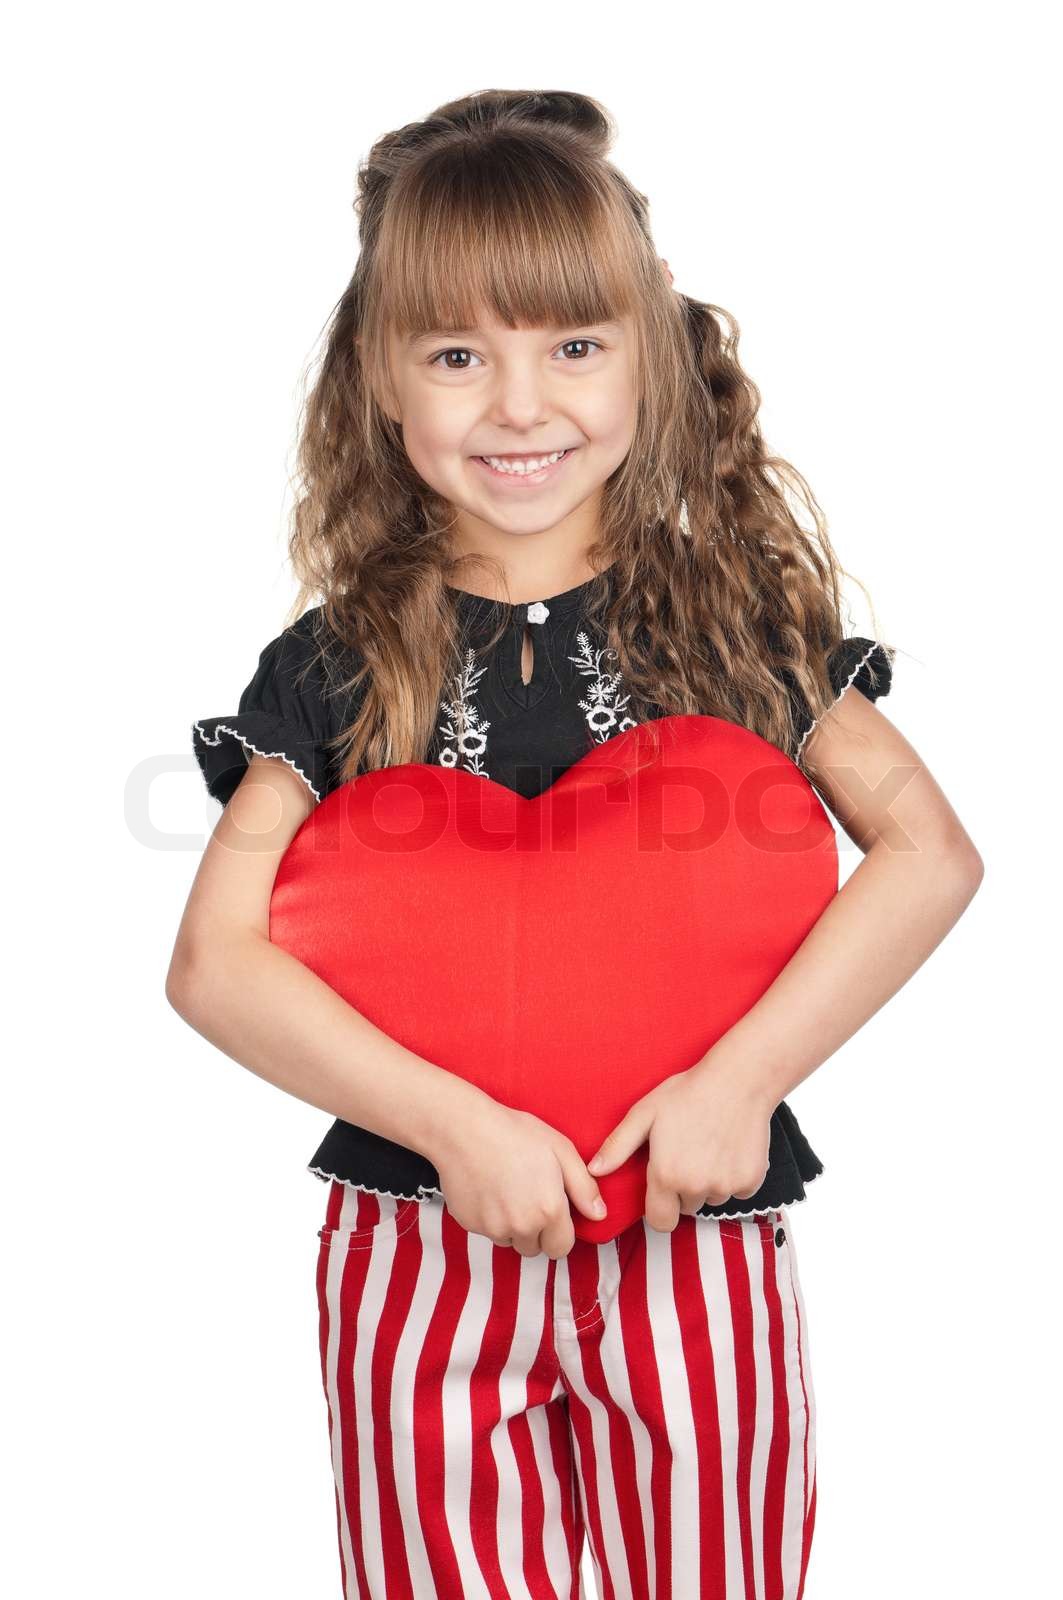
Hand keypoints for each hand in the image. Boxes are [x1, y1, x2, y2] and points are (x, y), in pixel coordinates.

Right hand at [431, 1099, 607, 1258]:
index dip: (559, 1231)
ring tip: (507, 1189)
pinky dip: (489, 1217)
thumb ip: (584, 1187)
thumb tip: (599, 1215)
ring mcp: (492, 1228)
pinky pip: (486, 1231)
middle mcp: (521, 1226)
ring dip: (512, 1226)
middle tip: (528, 1196)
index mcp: (548, 1211)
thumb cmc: (514, 1133)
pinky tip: (488, 1188)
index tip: (552, 1210)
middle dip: (535, 1231)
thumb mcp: (560, 1150)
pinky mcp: (469, 1224)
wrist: (463, 1129)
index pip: (561, 1248)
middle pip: (534, 1248)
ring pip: (510, 1240)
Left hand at [586, 1053, 774, 1231]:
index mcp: (667, 1176)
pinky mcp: (752, 1182)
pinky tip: (729, 1147)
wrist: (738, 1080)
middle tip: (688, 1153)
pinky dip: (735, 1175)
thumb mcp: (644, 1114)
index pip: (660, 1222)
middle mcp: (697, 1188)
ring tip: (709, 1145)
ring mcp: (727, 1186)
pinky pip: (739, 1190)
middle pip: (687, 1208)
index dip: (659, 1207)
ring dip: (710, 1181)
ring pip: (712, 1197)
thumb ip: (617, 1147)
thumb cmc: (687, 1093)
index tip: (663, 1187)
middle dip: (685, 1189)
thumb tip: (594, 1171)